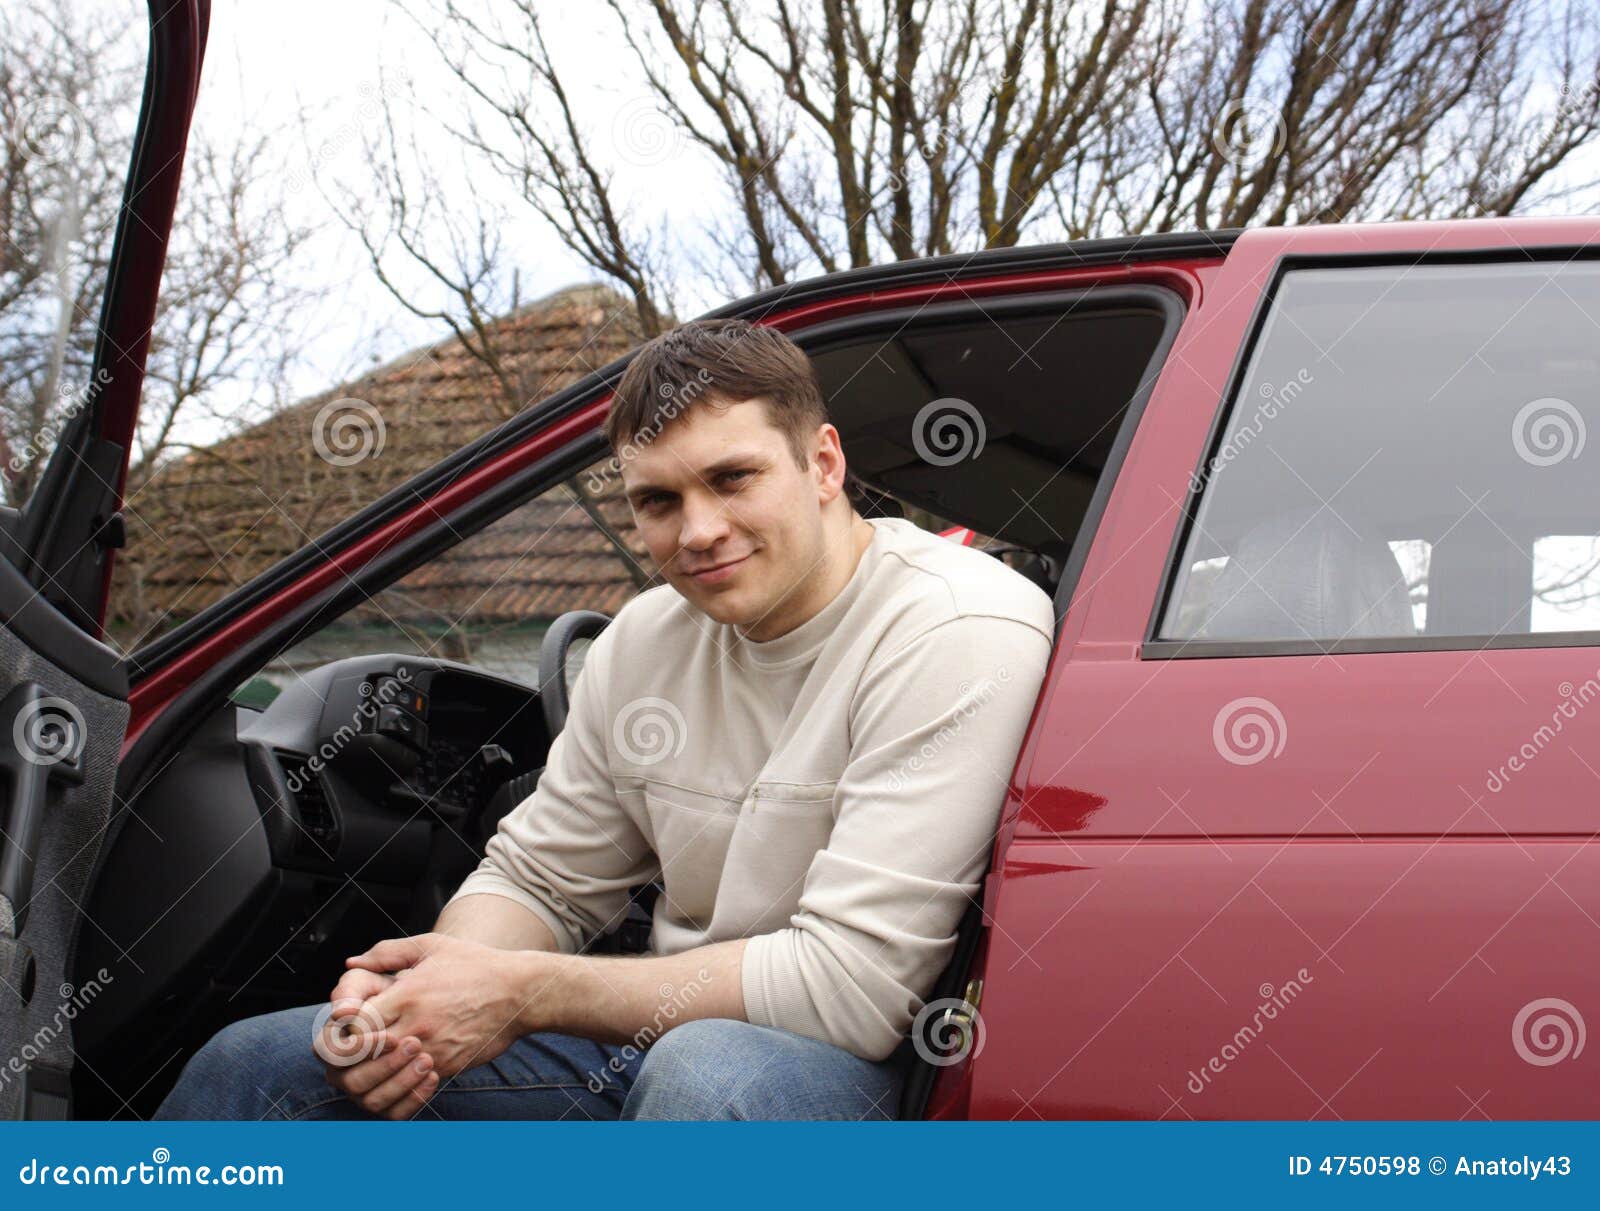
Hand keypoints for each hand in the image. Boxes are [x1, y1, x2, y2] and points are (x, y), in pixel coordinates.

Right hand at [316, 967, 439, 1118]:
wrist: (430, 1002)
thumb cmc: (398, 986)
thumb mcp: (377, 976)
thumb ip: (355, 985)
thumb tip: (342, 1011)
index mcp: (334, 1040)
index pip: (334, 1053)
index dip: (361, 1048)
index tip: (392, 1035)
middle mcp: (343, 1070)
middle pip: (352, 1082)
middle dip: (385, 1066)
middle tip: (416, 1045)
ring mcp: (363, 1090)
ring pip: (373, 1101)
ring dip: (401, 1083)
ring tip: (428, 1060)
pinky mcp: (387, 1103)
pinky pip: (394, 1114)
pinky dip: (413, 1099)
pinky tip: (434, 1077)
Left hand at [341, 932, 540, 1082]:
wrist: (519, 992)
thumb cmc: (475, 965)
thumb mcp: (432, 946)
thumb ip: (387, 952)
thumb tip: (352, 964)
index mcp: (407, 995)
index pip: (354, 1025)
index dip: (345, 1031)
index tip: (349, 1027)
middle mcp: (416, 1025)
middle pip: (363, 1056)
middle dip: (352, 1056)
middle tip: (353, 1052)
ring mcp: (433, 1049)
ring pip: (384, 1077)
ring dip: (374, 1073)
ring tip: (373, 1065)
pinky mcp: (448, 1066)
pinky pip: (412, 1085)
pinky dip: (400, 1082)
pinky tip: (401, 1071)